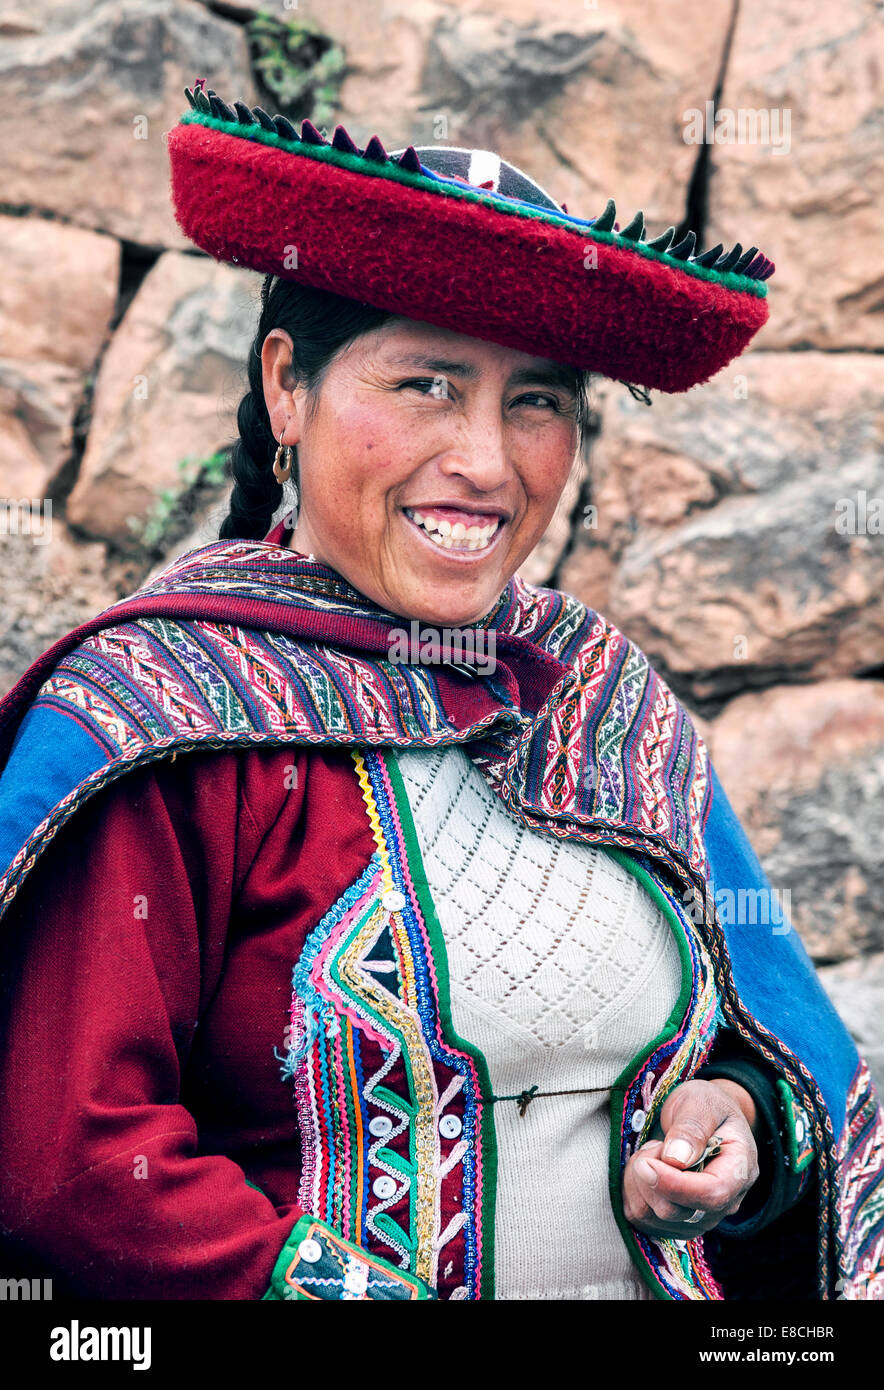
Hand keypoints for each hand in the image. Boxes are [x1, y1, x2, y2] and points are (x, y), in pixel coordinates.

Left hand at [622, 1078, 759, 1239]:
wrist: (703, 1117)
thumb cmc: (706, 1107)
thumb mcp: (702, 1102)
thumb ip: (691, 1127)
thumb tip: (676, 1158)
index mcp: (739, 1171)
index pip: (712, 1194)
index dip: (675, 1184)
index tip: (646, 1163)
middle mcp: (724, 1203)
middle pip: (677, 1212)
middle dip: (650, 1176)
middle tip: (654, 1144)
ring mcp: (700, 1218)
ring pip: (653, 1218)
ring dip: (638, 1183)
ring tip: (651, 1154)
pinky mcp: (675, 1224)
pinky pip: (641, 1219)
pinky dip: (632, 1193)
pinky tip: (644, 1170)